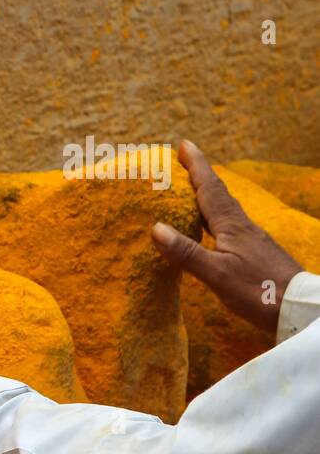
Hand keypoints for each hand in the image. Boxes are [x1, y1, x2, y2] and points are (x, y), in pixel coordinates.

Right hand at [152, 140, 302, 333]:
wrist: (298, 307)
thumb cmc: (259, 291)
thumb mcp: (217, 274)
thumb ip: (187, 252)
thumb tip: (156, 228)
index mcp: (232, 227)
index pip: (210, 190)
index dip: (197, 167)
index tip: (185, 145)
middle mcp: (243, 227)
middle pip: (219, 195)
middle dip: (201, 176)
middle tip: (186, 161)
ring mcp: (252, 239)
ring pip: (226, 209)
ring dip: (209, 195)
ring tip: (194, 189)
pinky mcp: (256, 253)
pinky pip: (230, 225)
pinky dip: (216, 217)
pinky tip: (213, 227)